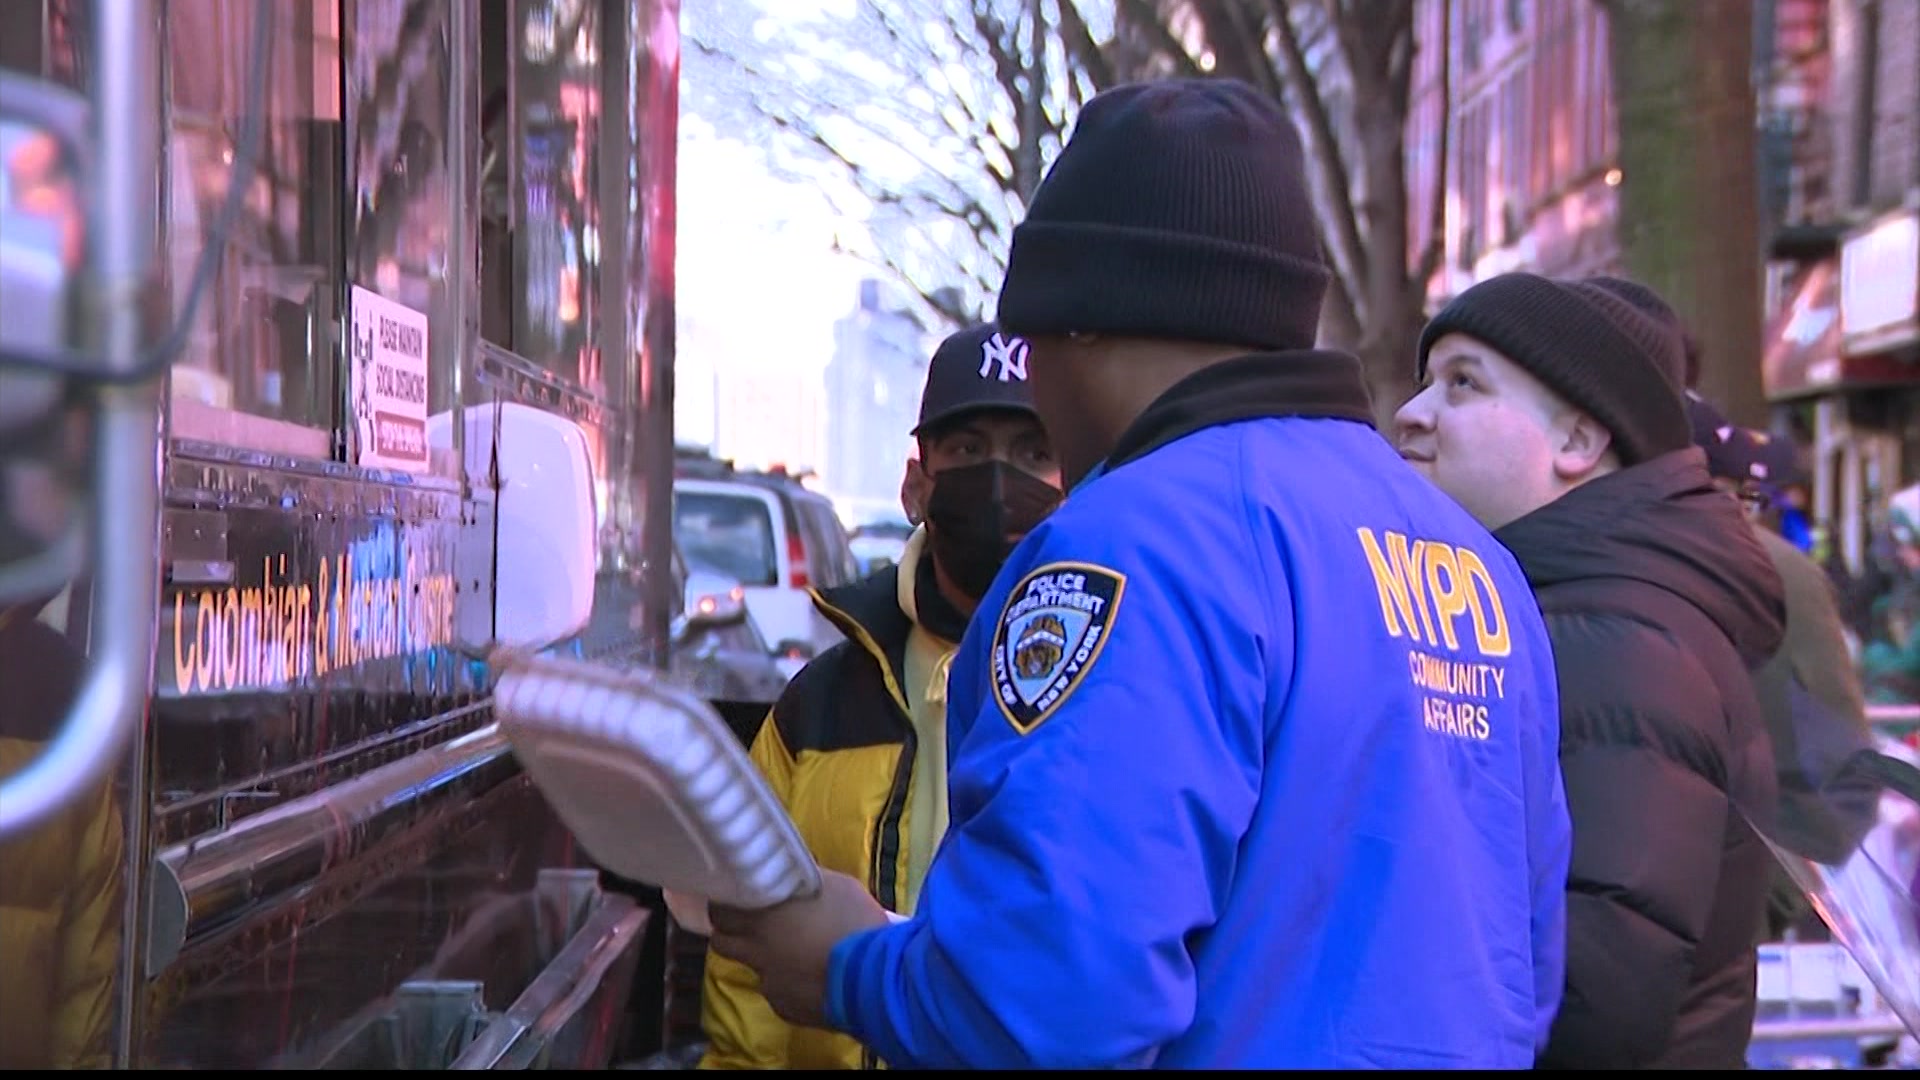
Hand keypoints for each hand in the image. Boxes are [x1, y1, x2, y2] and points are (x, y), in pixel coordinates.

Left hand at [709, 868, 891, 1028]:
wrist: (874, 979)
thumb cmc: (855, 923)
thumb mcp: (836, 886)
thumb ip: (804, 881)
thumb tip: (791, 874)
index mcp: (763, 915)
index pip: (720, 910)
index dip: (727, 904)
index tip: (737, 900)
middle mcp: (756, 951)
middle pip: (722, 941)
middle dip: (732, 933)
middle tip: (754, 926)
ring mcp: (769, 983)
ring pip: (754, 969)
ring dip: (766, 961)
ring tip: (793, 955)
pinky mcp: (784, 1008)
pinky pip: (780, 993)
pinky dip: (792, 985)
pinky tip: (815, 979)